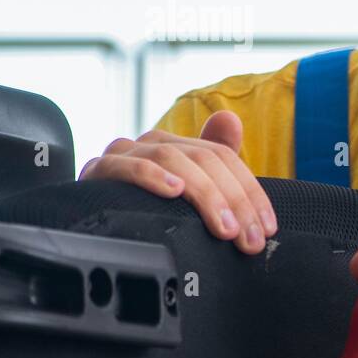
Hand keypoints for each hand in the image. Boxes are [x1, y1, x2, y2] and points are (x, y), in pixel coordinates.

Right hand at [79, 110, 276, 253]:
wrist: (91, 220)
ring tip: (223, 226)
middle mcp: (155, 143)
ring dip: (205, 195)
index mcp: (181, 146)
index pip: (225, 157)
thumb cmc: (147, 207)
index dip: (251, 192)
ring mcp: (126, 153)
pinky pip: (127, 166)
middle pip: (206, 159)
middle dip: (234, 201)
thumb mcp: (191, 190)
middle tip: (248, 238)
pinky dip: (152, 176)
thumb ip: (216, 159)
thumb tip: (231, 119)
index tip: (266, 228)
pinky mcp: (99, 169)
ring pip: (174, 159)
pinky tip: (173, 191)